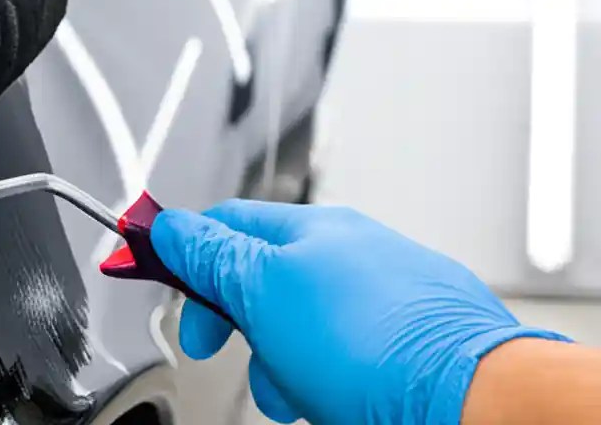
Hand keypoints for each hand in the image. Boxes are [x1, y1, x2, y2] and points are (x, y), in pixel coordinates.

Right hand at [151, 200, 567, 424]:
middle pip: (260, 280)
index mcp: (314, 228)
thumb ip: (210, 255)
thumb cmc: (375, 347)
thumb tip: (166, 225)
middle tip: (220, 347)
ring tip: (295, 392)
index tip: (152, 276)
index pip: (225, 222)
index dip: (182, 251)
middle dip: (236, 323)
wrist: (470, 401)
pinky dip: (324, 379)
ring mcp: (386, 295)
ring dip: (280, 363)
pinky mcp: (411, 340)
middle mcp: (353, 253)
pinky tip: (333, 398)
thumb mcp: (262, 292)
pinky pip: (342, 355)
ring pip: (300, 328)